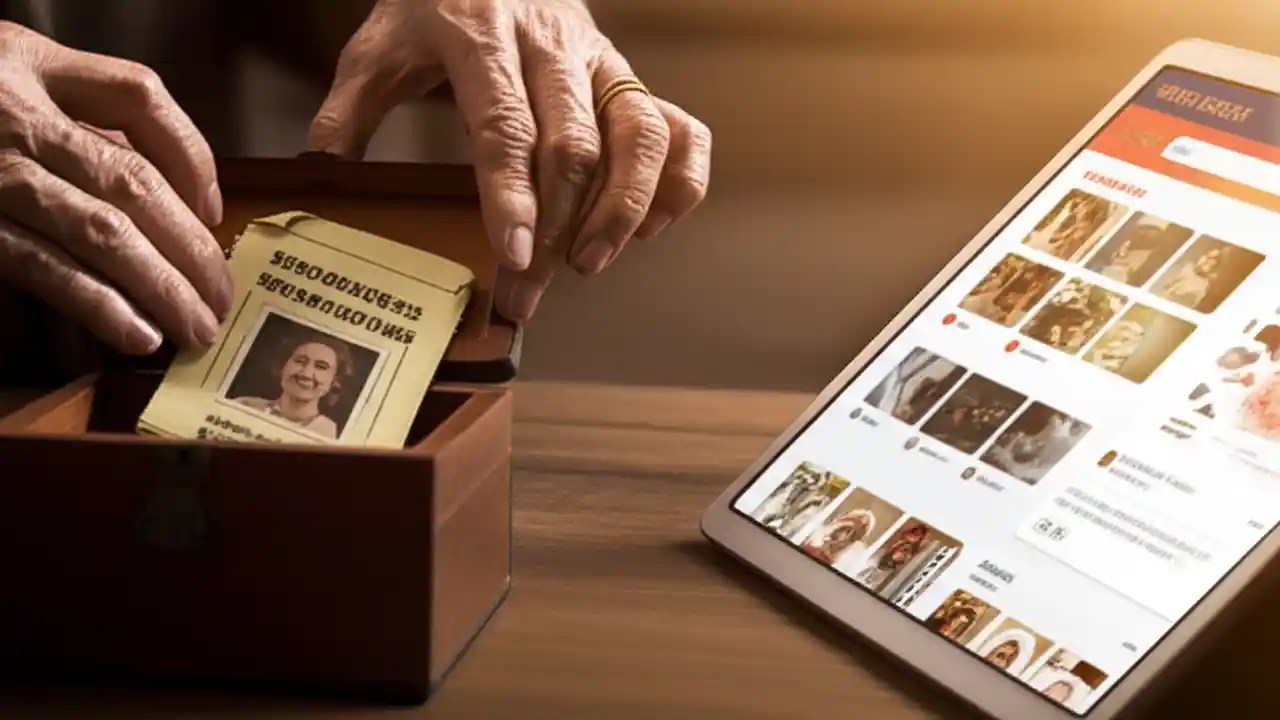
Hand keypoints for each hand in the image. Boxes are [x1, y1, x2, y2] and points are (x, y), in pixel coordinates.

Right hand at [0, 21, 228, 354]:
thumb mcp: (1, 77)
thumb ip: (69, 118)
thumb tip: (160, 192)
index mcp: (32, 65)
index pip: (138, 95)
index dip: (192, 153)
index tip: (215, 209)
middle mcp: (14, 114)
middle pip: (132, 181)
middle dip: (191, 248)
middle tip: (222, 297)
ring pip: (100, 230)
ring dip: (161, 286)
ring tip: (197, 327)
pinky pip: (42, 267)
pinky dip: (98, 304)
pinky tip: (137, 333)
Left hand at [309, 0, 711, 320]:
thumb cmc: (434, 3)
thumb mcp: (381, 46)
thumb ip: (349, 109)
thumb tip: (319, 175)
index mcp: (482, 36)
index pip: (506, 124)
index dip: (513, 196)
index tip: (514, 256)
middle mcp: (552, 45)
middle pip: (575, 144)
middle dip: (558, 228)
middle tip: (532, 291)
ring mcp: (600, 61)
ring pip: (641, 135)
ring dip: (624, 208)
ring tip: (592, 262)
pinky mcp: (630, 76)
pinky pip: (679, 129)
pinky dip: (677, 182)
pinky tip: (648, 226)